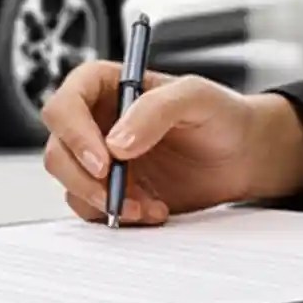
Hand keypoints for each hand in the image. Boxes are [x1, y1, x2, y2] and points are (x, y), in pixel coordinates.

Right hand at [41, 61, 302, 225]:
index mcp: (106, 86)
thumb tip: (116, 143)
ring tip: (146, 204)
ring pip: (71, 184)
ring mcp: (102, 160)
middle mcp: (96, 122)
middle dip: (83, 177)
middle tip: (118, 192)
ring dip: (104, 201)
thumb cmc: (220, 114)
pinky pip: (94, 210)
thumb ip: (155, 109)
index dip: (74, 132)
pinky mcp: (114, 191)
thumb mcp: (196, 96)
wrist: (243, 155)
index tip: (104, 159)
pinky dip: (120, 216)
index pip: (66, 103)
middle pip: (59, 149)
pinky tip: (154, 209)